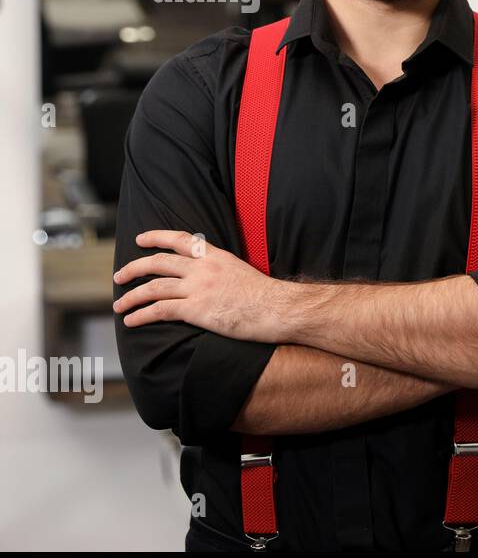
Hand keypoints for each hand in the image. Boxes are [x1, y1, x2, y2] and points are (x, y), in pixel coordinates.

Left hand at [112, 230, 288, 341]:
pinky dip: (141, 315)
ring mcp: (198, 288)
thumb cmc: (267, 296)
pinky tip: (131, 320)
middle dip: (134, 268)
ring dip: (131, 296)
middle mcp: (203, 269)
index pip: (181, 239)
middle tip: (119, 276)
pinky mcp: (196, 309)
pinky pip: (160, 310)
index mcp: (216, 257)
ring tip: (119, 304)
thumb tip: (214, 277)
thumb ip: (222, 270)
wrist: (277, 308)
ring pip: (153, 287)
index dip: (157, 237)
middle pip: (158, 262)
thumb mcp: (243, 272)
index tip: (141, 239)